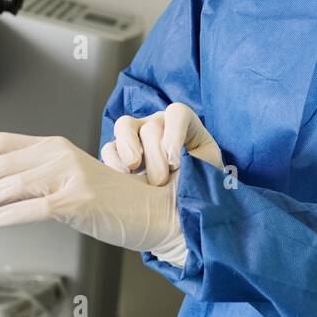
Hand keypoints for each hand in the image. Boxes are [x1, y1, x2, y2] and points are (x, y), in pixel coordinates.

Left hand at [0, 132, 188, 266]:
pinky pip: (40, 206)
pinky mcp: (81, 199)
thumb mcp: (65, 181)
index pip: (2, 143)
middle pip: (2, 162)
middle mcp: (60, 155)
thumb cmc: (107, 200)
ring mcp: (71, 176)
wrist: (150, 209)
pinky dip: (13, 212)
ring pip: (15, 183)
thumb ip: (34, 178)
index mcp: (54, 147)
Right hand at [101, 102, 223, 185]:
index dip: (174, 135)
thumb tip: (183, 174)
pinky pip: (110, 148)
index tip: (176, 162)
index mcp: (184, 124)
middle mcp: (159, 124)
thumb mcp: (207, 172)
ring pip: (124, 126)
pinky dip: (112, 161)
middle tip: (160, 181)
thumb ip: (200, 168)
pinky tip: (123, 178)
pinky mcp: (119, 152)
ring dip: (128, 148)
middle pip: (152, 126)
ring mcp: (136, 135)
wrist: (185, 203)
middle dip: (155, 155)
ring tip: (134, 169)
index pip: (177, 114)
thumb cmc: (199, 184)